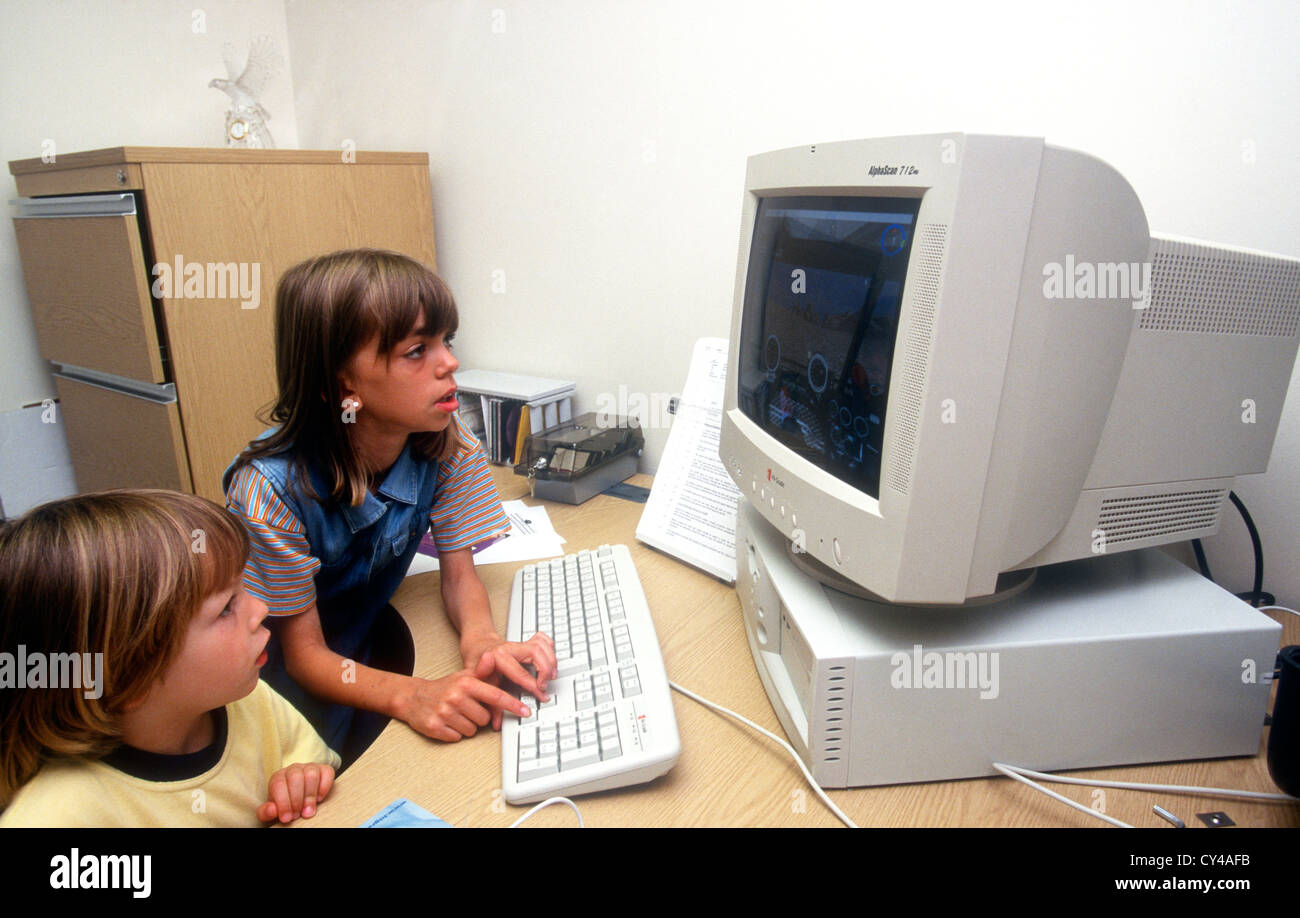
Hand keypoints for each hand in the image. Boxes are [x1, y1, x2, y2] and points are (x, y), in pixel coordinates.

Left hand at [258, 762, 334, 823]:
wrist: (299, 799)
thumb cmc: (284, 805)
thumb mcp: (273, 810)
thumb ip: (266, 812)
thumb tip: (271, 809)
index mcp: (278, 777)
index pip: (279, 784)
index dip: (283, 802)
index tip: (286, 818)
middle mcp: (293, 769)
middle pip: (295, 777)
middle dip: (297, 800)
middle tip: (298, 815)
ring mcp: (310, 767)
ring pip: (311, 774)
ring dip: (310, 796)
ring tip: (308, 811)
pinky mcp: (324, 770)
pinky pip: (327, 773)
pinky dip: (324, 787)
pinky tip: (319, 799)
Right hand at [396, 662, 530, 741]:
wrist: (413, 697)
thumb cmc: (444, 688)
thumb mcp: (464, 676)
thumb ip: (482, 671)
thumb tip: (491, 657)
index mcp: (465, 683)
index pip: (496, 696)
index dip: (512, 705)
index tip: (525, 711)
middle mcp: (455, 697)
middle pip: (485, 718)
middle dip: (479, 716)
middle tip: (467, 708)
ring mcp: (444, 713)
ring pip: (472, 730)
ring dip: (467, 725)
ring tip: (457, 715)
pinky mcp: (435, 727)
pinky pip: (457, 737)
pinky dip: (455, 733)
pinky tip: (448, 722)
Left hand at [463, 632, 557, 727]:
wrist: (477, 648)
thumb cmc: (478, 666)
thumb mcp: (481, 685)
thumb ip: (490, 704)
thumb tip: (496, 724)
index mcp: (497, 657)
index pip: (520, 672)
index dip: (533, 686)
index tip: (541, 695)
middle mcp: (509, 647)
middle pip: (535, 652)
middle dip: (545, 670)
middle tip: (545, 685)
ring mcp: (518, 643)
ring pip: (541, 645)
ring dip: (550, 660)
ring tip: (552, 675)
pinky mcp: (525, 641)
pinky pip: (542, 639)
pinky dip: (549, 648)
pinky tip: (549, 659)